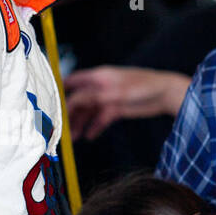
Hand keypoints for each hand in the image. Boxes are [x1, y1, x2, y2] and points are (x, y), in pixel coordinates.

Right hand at [64, 66, 190, 138]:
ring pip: (88, 111)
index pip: (73, 82)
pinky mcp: (116, 108)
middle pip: (78, 100)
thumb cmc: (143, 86)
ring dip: (80, 123)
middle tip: (59, 129)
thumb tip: (72, 102)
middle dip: (68, 113)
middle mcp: (101, 86)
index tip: (49, 105)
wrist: (166, 94)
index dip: (60, 91)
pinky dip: (95, 127)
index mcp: (98, 76)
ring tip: (73, 138)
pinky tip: (89, 137)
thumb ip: (93, 98)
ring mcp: (108, 98)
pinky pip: (101, 119)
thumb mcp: (115, 93)